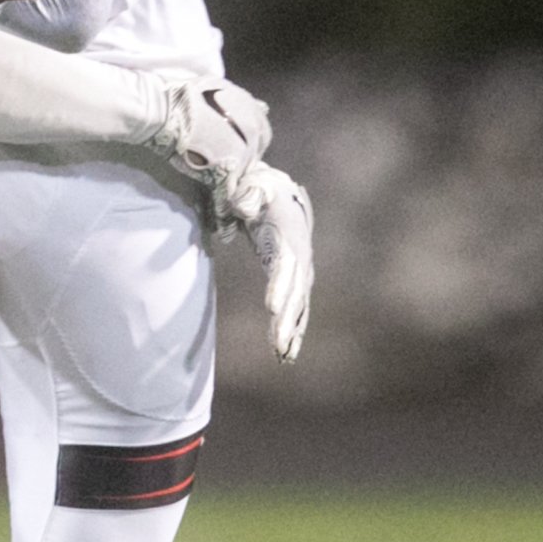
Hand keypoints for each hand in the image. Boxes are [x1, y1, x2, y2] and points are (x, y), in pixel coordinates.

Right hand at [146, 74, 271, 225]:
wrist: (164, 111)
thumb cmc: (180, 97)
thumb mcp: (216, 89)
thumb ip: (238, 101)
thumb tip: (261, 106)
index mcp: (250, 110)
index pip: (261, 133)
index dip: (249, 143)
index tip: (237, 150)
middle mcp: (252, 131)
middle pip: (255, 156)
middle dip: (244, 165)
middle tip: (227, 173)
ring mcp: (242, 152)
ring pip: (243, 177)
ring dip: (235, 189)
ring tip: (229, 207)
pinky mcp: (227, 170)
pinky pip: (229, 194)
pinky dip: (224, 208)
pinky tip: (220, 220)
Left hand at [220, 159, 313, 361]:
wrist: (280, 191)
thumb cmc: (263, 188)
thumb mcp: (255, 184)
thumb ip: (248, 195)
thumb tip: (241, 207)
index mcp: (290, 238)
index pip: (285, 267)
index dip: (279, 287)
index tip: (271, 308)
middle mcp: (300, 259)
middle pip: (294, 294)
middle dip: (286, 321)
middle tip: (277, 345)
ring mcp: (301, 272)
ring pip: (298, 307)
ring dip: (290, 332)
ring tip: (281, 357)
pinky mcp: (295, 281)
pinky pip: (297, 309)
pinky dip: (293, 330)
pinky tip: (285, 354)